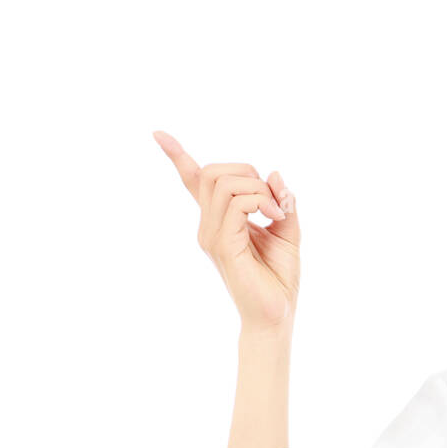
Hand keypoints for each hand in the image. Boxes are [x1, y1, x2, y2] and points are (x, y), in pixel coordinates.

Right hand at [153, 130, 299, 331]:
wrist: (277, 315)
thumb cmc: (280, 278)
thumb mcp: (288, 230)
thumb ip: (281, 201)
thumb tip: (274, 173)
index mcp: (219, 221)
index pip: (194, 183)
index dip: (177, 156)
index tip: (158, 133)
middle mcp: (208, 226)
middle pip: (215, 172)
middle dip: (248, 172)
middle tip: (274, 201)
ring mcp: (211, 236)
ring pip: (225, 183)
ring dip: (258, 188)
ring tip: (276, 212)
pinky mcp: (222, 246)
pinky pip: (236, 204)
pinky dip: (261, 201)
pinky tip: (274, 216)